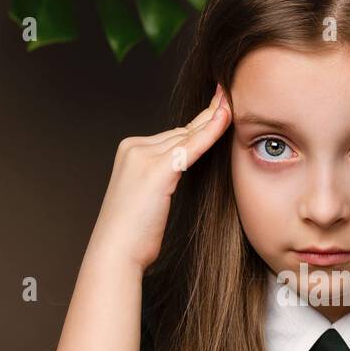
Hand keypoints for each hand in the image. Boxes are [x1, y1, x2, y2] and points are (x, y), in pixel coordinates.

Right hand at [96, 84, 231, 269]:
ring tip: (233, 103)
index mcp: (130, 151)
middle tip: (230, 98)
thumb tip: (184, 167)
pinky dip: (211, 132)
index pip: (173, 135)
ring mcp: (144, 156)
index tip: (218, 108)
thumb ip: (164, 176)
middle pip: (182, 132)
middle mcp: (135, 147)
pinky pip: (192, 146)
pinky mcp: (157, 169)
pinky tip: (226, 117)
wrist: (116, 252)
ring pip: (188, 135)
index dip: (199, 124)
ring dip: (213, 120)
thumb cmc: (133, 234)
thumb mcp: (148, 197)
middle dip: (208, 118)